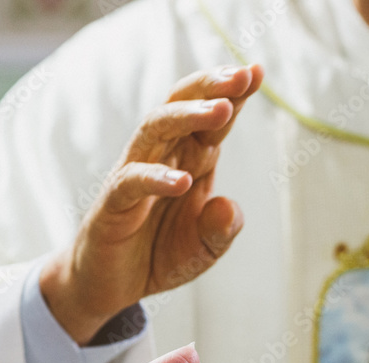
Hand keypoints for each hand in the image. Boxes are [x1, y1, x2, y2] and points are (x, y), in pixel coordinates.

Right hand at [40, 65, 263, 343]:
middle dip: (212, 88)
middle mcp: (162, 158)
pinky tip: (182, 180)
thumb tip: (229, 208)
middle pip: (182, 108)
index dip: (234, 94)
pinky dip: (157, 178)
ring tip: (221, 110)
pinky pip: (132, 183)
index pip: (213, 120)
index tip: (258, 71)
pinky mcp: (113, 205)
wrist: (111, 286)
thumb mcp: (205, 248)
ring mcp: (134, 177)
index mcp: (190, 160)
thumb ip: (222, 228)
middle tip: (242, 75)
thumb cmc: (159, 255)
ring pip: (156, 130)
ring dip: (189, 116)